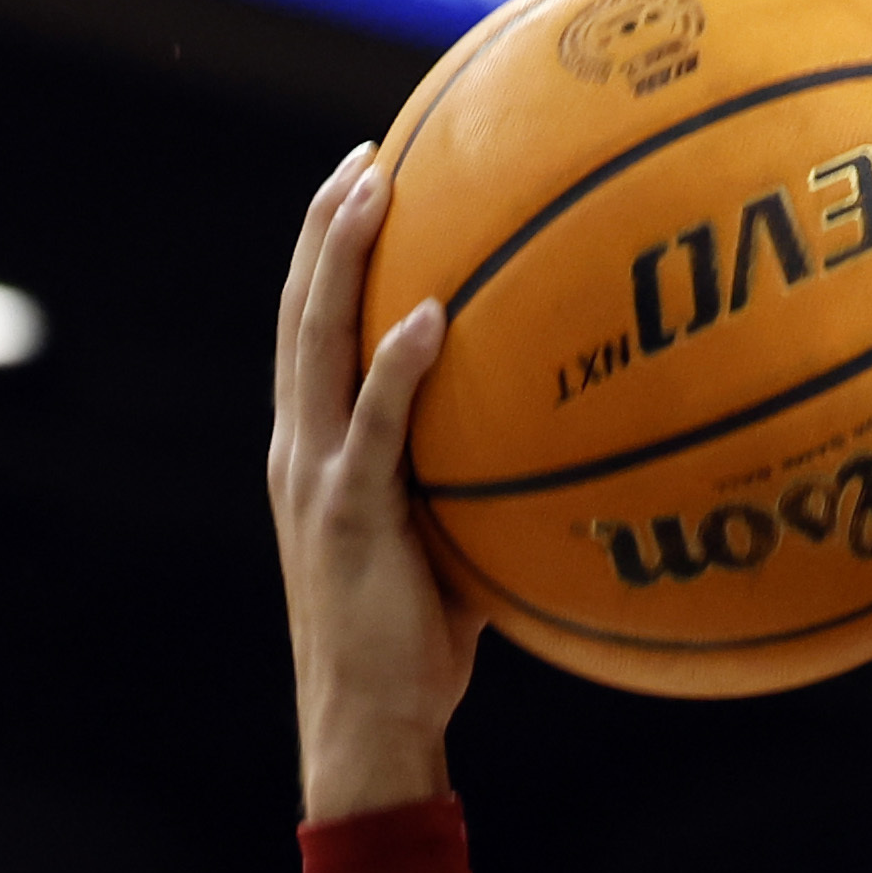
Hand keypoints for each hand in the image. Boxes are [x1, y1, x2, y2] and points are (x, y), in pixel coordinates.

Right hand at [269, 146, 484, 820]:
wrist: (369, 719)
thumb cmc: (423, 638)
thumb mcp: (451, 535)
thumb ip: (482, 476)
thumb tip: (570, 434)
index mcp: (315, 447)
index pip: (312, 330)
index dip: (327, 254)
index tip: (364, 180)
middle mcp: (301, 447)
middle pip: (300, 312)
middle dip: (327, 227)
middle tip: (366, 153)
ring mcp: (316, 475)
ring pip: (316, 344)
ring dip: (341, 261)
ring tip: (372, 189)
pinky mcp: (348, 514)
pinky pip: (374, 425)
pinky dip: (395, 367)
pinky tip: (426, 316)